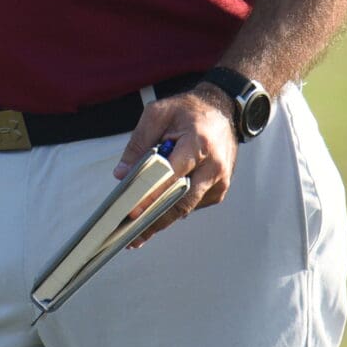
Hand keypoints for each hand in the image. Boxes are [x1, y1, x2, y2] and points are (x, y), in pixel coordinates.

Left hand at [114, 85, 240, 244]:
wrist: (223, 110)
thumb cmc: (190, 110)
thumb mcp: (158, 114)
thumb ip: (138, 143)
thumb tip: (122, 174)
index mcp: (199, 144)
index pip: (171, 177)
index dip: (151, 196)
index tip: (133, 212)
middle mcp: (213, 166)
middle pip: (181, 203)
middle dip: (156, 221)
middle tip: (133, 236)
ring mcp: (220, 180)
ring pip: (186, 208)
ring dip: (163, 219)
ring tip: (140, 230)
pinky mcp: (220, 189)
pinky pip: (193, 204)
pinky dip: (176, 208)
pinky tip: (158, 211)